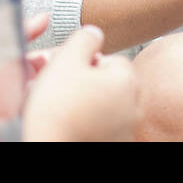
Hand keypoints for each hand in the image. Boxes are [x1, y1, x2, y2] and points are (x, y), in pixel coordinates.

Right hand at [22, 25, 140, 140]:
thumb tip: (94, 33)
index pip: (110, 59)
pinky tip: (67, 123)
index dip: (84, 63)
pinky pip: (100, 126)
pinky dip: (86, 123)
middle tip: (58, 89)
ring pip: (103, 105)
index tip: (66, 72)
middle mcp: (134, 105)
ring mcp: (125, 129)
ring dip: (84, 102)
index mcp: (127, 80)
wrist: (49, 149)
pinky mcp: (115, 144)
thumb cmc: (57, 109)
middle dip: (83, 82)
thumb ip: (85, 38)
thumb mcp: (67, 60)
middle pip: (107, 83)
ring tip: (59, 107)